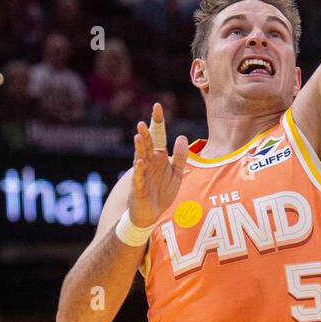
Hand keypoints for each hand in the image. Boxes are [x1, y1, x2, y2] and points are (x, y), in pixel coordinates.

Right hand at [128, 102, 188, 227]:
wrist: (151, 215)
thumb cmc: (162, 193)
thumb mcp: (177, 174)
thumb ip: (180, 157)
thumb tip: (182, 136)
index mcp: (159, 157)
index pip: (158, 135)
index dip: (158, 121)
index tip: (157, 106)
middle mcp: (149, 163)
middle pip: (148, 144)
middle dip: (146, 132)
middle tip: (145, 119)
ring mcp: (142, 174)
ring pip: (140, 157)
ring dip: (140, 146)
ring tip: (139, 133)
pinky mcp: (138, 188)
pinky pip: (138, 177)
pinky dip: (139, 169)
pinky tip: (140, 161)